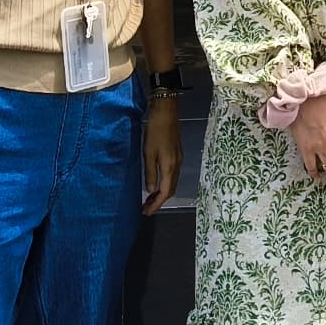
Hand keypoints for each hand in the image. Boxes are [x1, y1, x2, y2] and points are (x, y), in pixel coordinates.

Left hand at [142, 98, 182, 213]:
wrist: (166, 112)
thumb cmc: (155, 131)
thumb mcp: (148, 153)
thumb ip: (149, 173)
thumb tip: (150, 190)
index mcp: (170, 167)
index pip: (165, 192)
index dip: (157, 204)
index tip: (147, 212)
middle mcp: (177, 166)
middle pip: (171, 190)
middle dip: (159, 201)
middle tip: (146, 208)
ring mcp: (179, 159)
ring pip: (173, 183)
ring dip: (162, 193)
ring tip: (149, 199)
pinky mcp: (177, 154)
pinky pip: (173, 175)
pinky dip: (165, 183)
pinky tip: (156, 183)